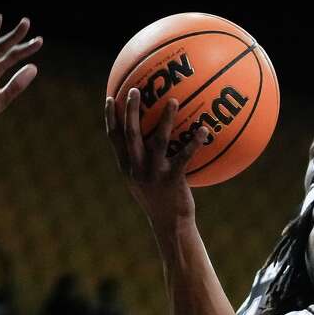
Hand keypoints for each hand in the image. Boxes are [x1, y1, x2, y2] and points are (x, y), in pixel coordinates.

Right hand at [104, 90, 204, 223]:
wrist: (169, 225)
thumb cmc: (160, 200)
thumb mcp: (144, 181)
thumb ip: (142, 161)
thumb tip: (149, 139)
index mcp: (127, 166)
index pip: (114, 138)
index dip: (110, 117)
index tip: (111, 97)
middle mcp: (137, 168)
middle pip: (131, 134)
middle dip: (131, 110)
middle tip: (136, 89)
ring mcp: (154, 174)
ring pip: (158, 141)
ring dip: (165, 119)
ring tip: (173, 100)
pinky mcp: (172, 179)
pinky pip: (185, 156)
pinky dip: (194, 142)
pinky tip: (203, 129)